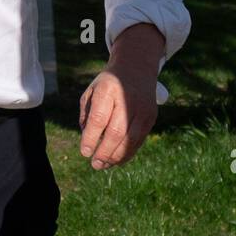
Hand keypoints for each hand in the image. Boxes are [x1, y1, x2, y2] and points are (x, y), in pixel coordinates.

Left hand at [79, 23, 164, 169]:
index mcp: (107, 90)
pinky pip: (140, 140)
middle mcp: (127, 99)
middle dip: (105, 151)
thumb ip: (86, 114)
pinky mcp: (151, 117)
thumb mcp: (91, 91)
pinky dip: (128, 153)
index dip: (91, 137)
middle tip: (94, 164)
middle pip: (116, 132)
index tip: (84, 152)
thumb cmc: (107, 84)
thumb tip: (87, 139)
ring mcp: (142, 109)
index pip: (99, 118)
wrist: (136, 69)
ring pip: (131, 139)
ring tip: (103, 165)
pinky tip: (116, 160)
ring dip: (116, 156)